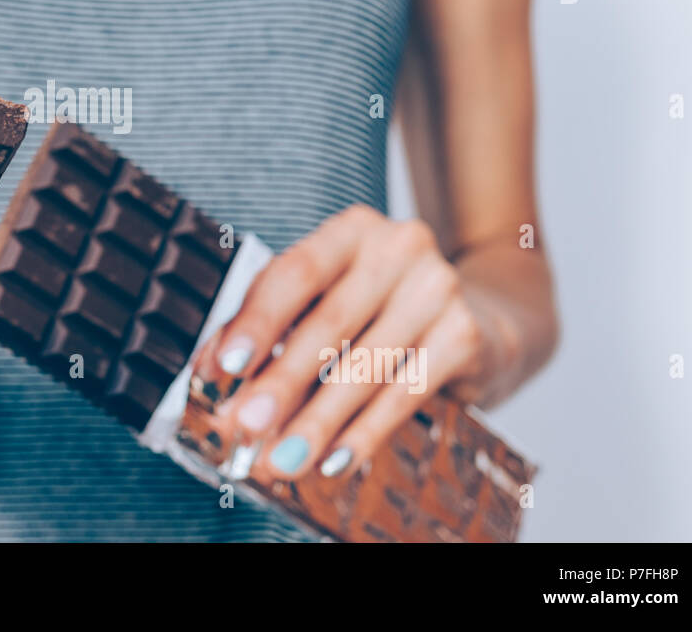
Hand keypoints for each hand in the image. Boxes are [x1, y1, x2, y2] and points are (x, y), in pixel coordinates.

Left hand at [195, 205, 496, 482]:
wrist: (479, 316)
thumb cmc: (378, 306)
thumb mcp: (325, 299)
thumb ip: (269, 327)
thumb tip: (212, 372)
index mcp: (350, 231)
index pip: (294, 273)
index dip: (255, 322)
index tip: (224, 367)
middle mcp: (398, 248)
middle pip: (328, 323)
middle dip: (281, 382)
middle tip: (245, 425)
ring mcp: (437, 290)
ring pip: (365, 367)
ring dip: (317, 421)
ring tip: (281, 459)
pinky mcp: (464, 336)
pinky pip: (404, 394)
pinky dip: (365, 434)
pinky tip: (333, 461)